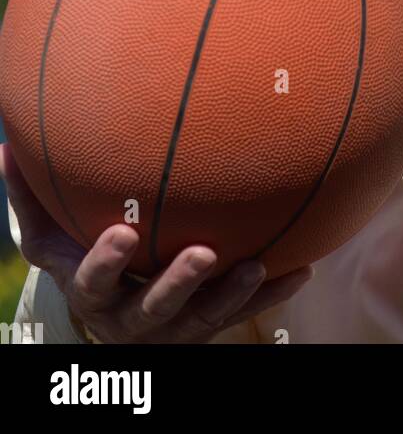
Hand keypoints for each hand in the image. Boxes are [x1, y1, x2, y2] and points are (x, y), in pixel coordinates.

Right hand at [1, 142, 312, 343]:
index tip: (122, 234)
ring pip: (202, 321)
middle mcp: (130, 318)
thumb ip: (30, 197)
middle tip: (202, 253)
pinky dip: (270, 295)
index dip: (106, 263)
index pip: (92, 282)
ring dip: (230, 295)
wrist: (110, 320)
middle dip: (177, 284)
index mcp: (93, 292)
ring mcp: (171, 331)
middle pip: (153, 308)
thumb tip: (4, 144)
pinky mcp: (206, 332)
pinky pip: (242, 317)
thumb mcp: (48, 237)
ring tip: (254, 265)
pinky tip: (300, 269)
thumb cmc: (78, 256)